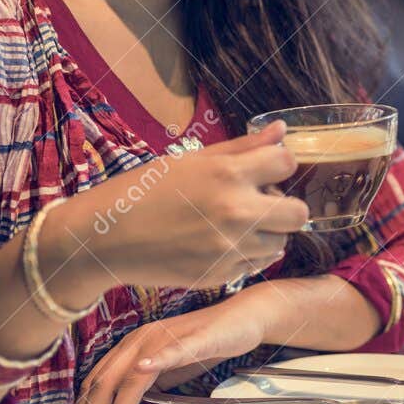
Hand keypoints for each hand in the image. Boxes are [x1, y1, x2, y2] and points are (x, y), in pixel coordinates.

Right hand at [39, 120, 309, 301]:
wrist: (104, 239)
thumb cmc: (145, 191)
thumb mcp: (191, 160)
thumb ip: (242, 147)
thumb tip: (282, 129)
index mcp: (227, 174)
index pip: (287, 162)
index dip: (278, 164)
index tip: (265, 169)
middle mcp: (235, 211)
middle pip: (299, 212)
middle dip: (285, 205)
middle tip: (260, 202)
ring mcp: (230, 247)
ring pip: (281, 242)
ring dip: (267, 232)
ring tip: (236, 224)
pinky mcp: (222, 275)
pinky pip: (257, 264)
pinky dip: (248, 254)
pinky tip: (222, 243)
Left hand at [71, 297, 265, 403]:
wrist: (242, 317)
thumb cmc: (205, 343)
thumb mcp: (165, 367)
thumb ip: (144, 382)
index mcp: (132, 345)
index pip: (97, 380)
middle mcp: (141, 338)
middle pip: (106, 381)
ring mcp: (166, 338)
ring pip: (132, 376)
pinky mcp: (194, 339)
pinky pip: (171, 351)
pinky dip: (156, 361)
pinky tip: (144, 370)